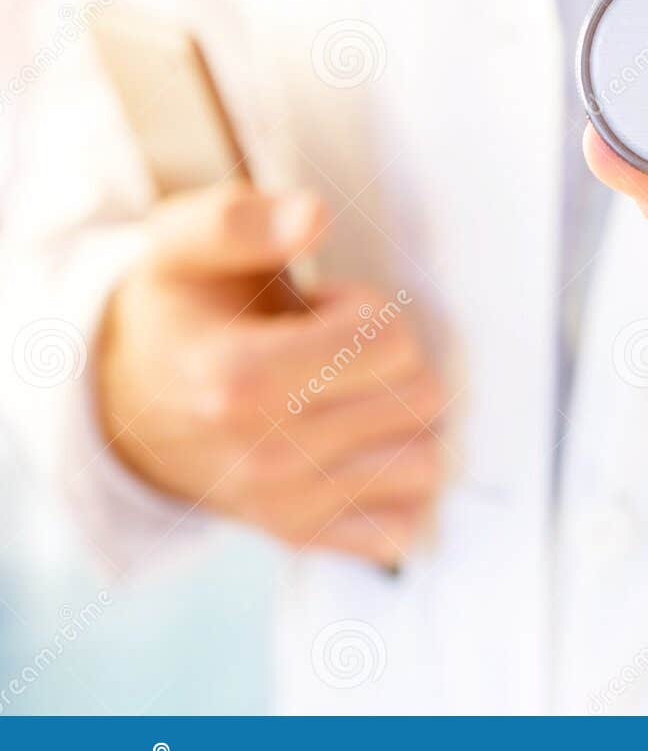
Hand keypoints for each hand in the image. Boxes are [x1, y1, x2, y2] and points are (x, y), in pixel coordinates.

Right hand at [95, 182, 445, 564]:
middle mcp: (264, 454)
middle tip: (332, 352)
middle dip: (391, 360)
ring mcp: (283, 505)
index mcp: (238, 379)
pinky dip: (396, 486)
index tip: (320, 311)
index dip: (367, 310)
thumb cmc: (175, 311)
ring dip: (401, 421)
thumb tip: (313, 215)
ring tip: (342, 396)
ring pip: (426, 462)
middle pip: (420, 397)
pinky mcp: (299, 535)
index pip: (390, 341)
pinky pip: (402, 526)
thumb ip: (241, 220)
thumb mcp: (182, 245)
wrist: (119, 400)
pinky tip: (356, 449)